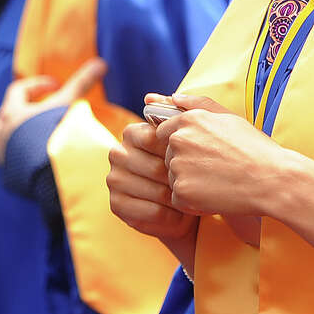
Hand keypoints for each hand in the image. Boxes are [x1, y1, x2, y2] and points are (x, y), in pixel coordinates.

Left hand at [0, 57, 105, 165]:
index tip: (56, 86)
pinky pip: (12, 159)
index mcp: (13, 112)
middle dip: (21, 110)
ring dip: (17, 133)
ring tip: (37, 134)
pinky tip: (39, 156)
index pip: (18, 90)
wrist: (46, 169)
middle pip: (3, 115)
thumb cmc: (53, 132)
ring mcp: (4, 153)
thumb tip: (101, 63)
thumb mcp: (68, 103)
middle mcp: (3, 132)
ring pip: (3, 138)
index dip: (37, 85)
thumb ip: (82, 83)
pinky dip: (22, 154)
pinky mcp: (10, 172)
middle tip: (41, 111)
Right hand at [107, 120, 196, 244]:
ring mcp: (114, 179)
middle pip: (156, 168)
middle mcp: (118, 153)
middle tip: (199, 185)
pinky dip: (171, 216)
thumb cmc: (192, 165)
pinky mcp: (116, 205)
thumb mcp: (192, 136)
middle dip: (182, 179)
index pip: (156, 139)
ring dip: (179, 199)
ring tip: (193, 199)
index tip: (197, 160)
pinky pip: (150, 211)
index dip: (180, 153)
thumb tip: (149, 97)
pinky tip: (181, 215)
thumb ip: (178, 112)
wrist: (188, 205)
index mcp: (133, 132)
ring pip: (155, 190)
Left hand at [156, 93, 292, 219]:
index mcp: (190, 120)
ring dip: (189, 181)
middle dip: (186, 162)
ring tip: (218, 180)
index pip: (164, 131)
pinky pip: (178, 198)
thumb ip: (198, 104)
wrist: (271, 179)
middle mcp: (179, 140)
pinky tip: (215, 194)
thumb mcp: (230, 118)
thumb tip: (173, 97)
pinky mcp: (182, 191)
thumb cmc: (255, 148)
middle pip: (168, 155)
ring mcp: (179, 166)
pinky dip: (192, 200)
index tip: (202, 151)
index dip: (183, 143)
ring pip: (173, 177)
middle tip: (216, 166)